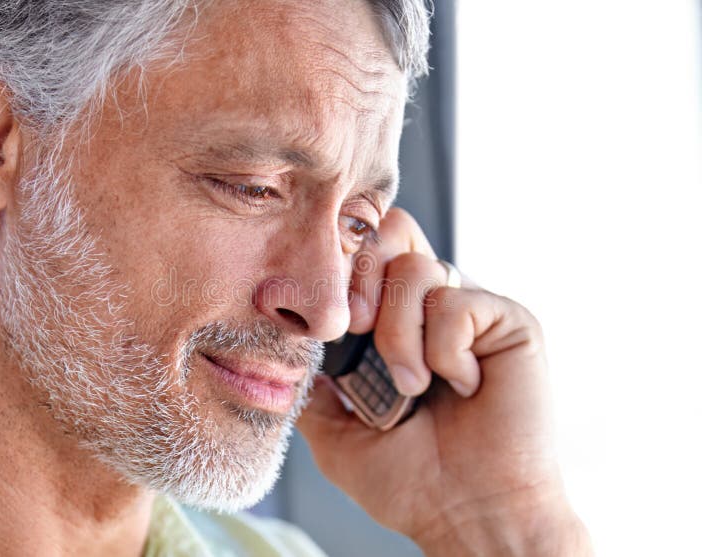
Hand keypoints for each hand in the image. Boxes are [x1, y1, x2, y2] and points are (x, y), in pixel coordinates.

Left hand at [296, 209, 591, 555]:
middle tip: (356, 328)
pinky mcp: (509, 321)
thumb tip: (283, 343)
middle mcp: (433, 305)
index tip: (329, 317)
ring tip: (412, 388)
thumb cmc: (410, 479)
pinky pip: (458, 304)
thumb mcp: (334, 430)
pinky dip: (444, 352)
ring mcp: (471, 310)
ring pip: (417, 268)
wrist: (467, 514)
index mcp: (395, 320)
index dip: (342, 263)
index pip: (367, 250)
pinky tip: (462, 387)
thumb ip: (310, 383)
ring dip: (399, 336)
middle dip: (361, 277)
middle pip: (392, 233)